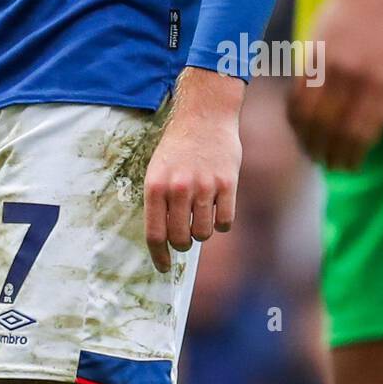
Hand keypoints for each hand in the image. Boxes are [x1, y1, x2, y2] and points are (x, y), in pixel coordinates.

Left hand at [144, 65, 243, 272]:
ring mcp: (204, 186)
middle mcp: (178, 188)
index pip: (154, 234)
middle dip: (182, 243)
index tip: (164, 267)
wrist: (205, 116)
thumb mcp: (158, 169)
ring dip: (202, 231)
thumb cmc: (178, 146)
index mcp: (155, 185)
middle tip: (185, 234)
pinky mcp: (227, 184)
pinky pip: (225, 222)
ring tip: (201, 214)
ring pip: (203, 233)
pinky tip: (218, 208)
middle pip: (180, 239)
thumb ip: (160, 202)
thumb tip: (164, 239)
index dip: (159, 256)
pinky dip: (221, 222)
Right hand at [287, 0, 382, 169]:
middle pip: (332, 129)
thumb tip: (365, 138)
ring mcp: (330, 66)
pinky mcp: (310, 56)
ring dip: (306, 139)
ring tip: (309, 150)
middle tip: (325, 163)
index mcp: (381, 84)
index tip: (346, 166)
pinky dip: (294, 116)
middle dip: (327, 153)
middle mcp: (355, 77)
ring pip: (309, 116)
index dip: (350, 156)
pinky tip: (297, 126)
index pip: (359, 134)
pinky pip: (296, 95)